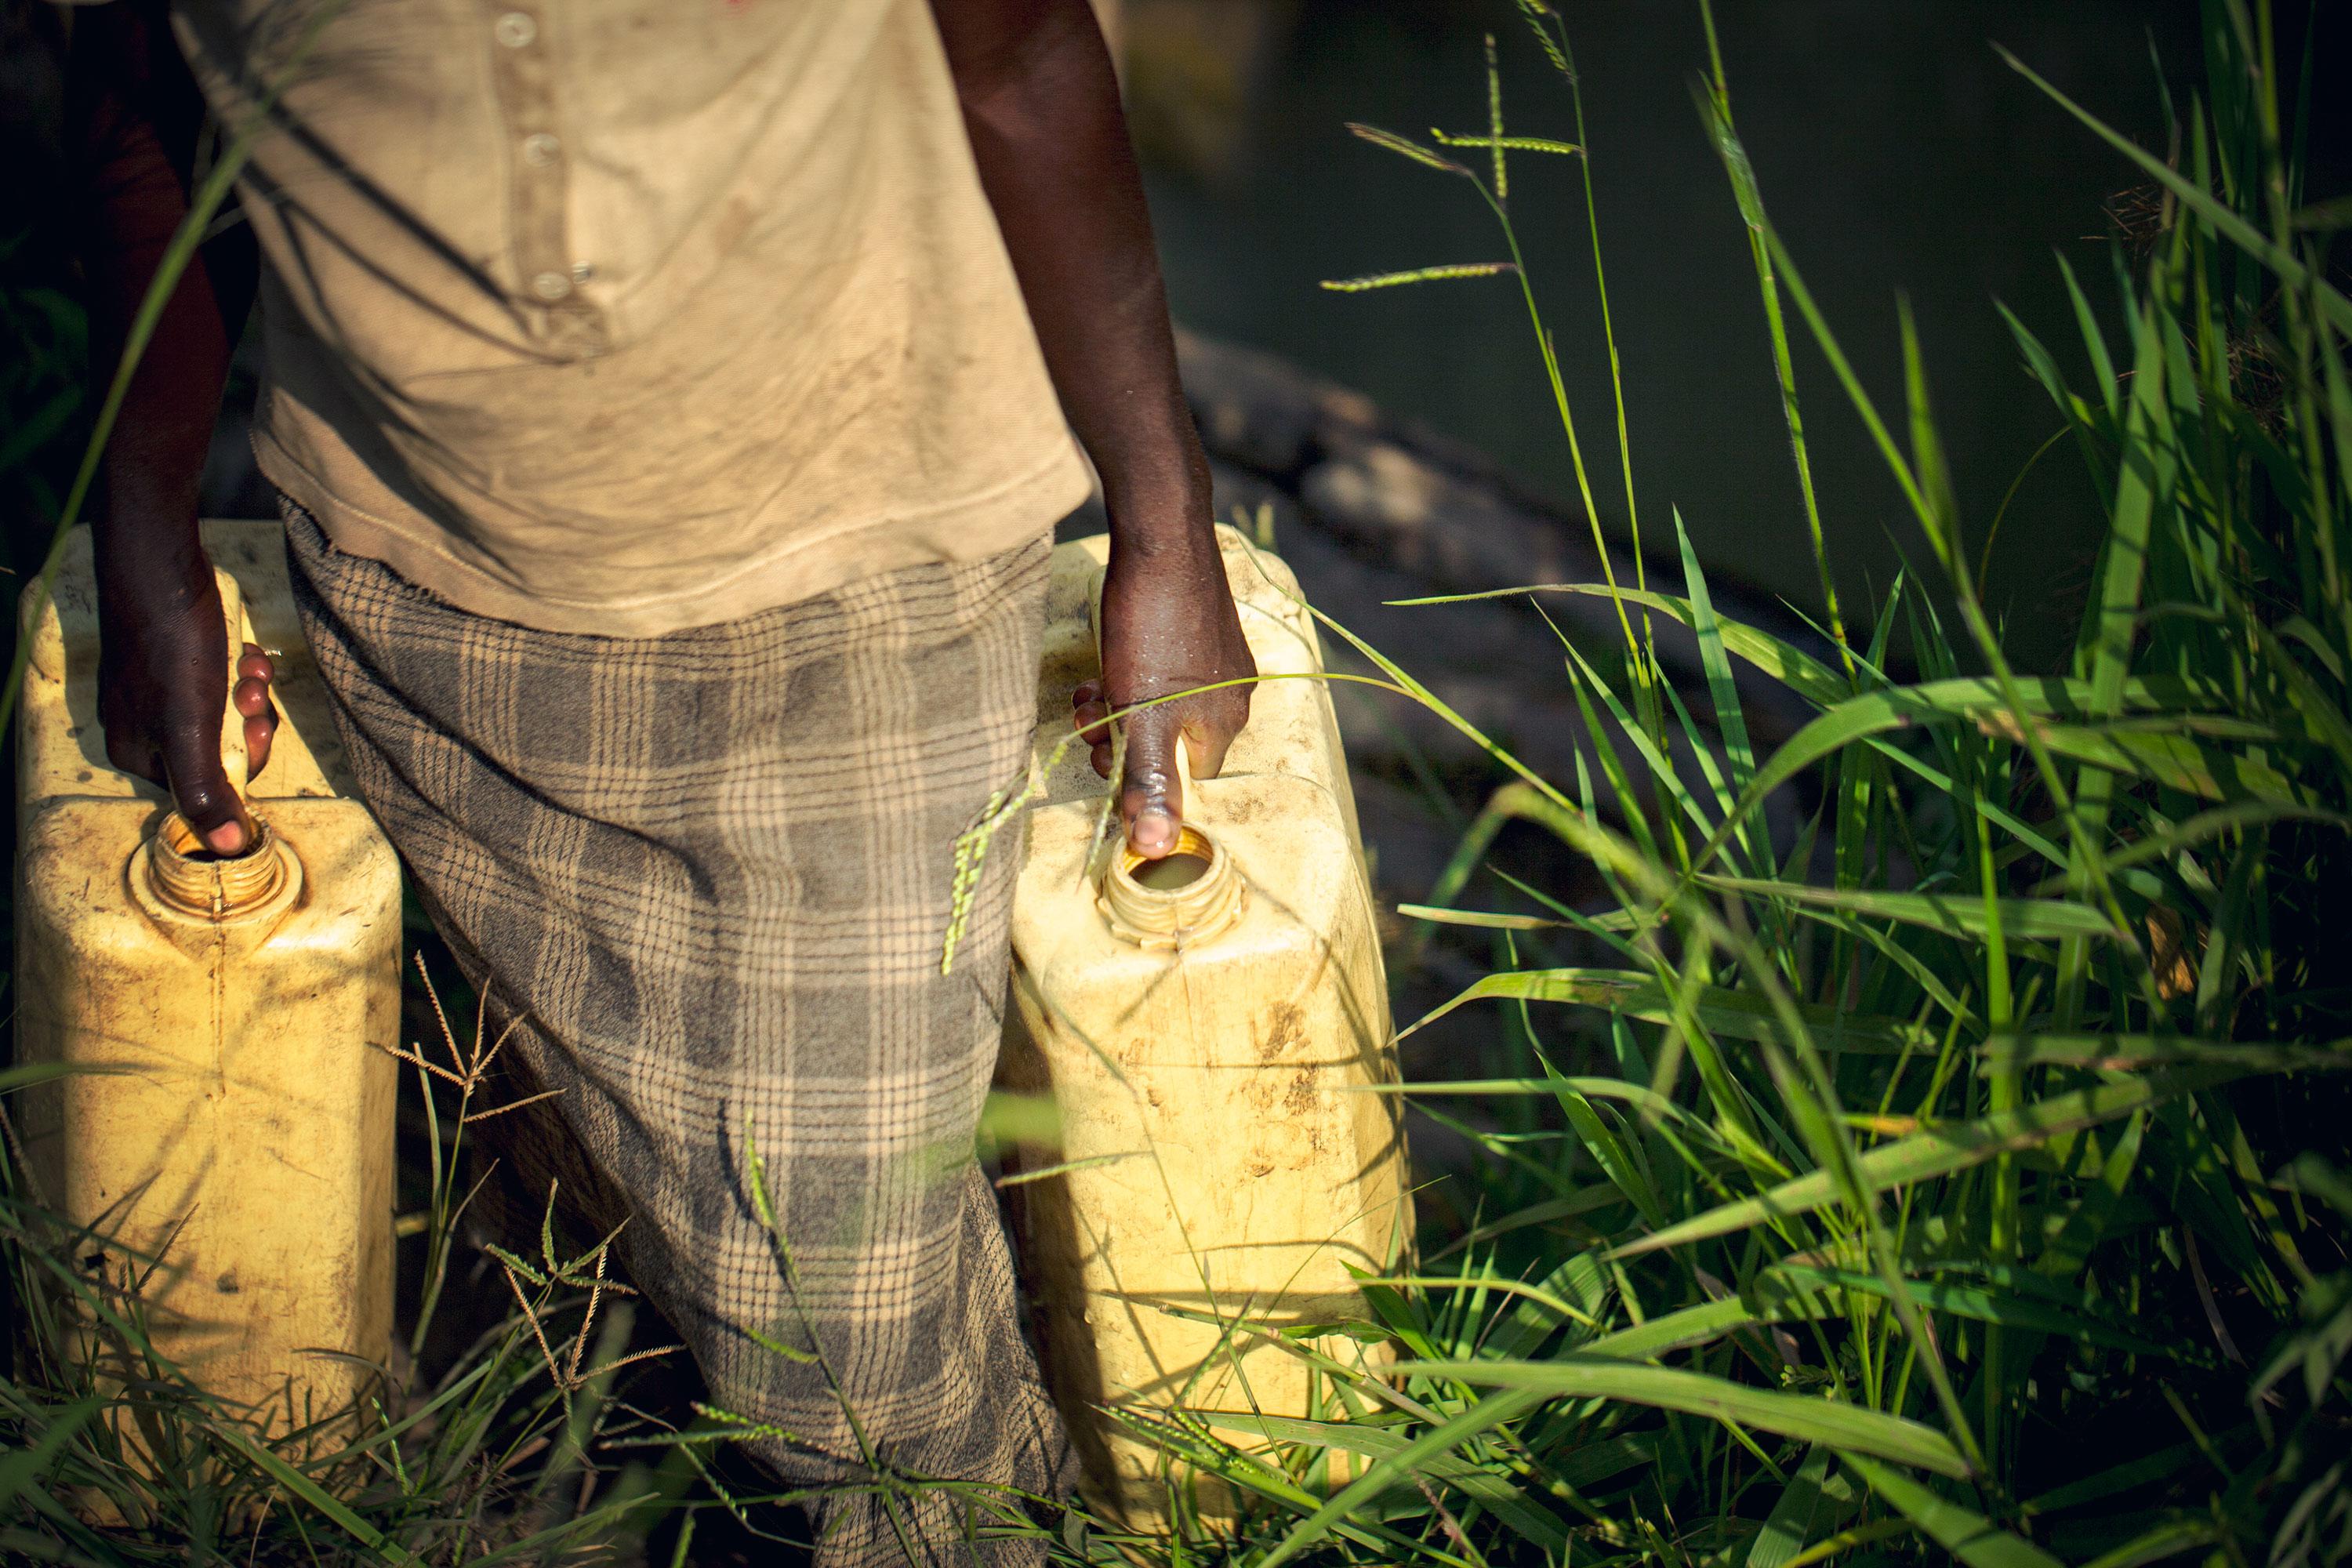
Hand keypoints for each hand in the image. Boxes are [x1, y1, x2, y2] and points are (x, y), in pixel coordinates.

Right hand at [97, 541, 275, 854]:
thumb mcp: (192, 729)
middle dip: (248, 719)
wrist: (161, 569)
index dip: (244, 759)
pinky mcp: (180, 662)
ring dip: (250, 690)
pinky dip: (243, 668)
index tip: (253, 727)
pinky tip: (246, 649)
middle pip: (223, 748)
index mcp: (139, 754)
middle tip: (250, 690)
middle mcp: (145, 727)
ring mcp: (162, 693)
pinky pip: (225, 681)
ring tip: (249, 666)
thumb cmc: (173, 649)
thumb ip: (206, 792)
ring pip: (230, 712)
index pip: (209, 786)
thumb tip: (230, 849)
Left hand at [1073, 529, 1254, 855]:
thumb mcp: (1141, 714)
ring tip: (1090, 687)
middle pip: (1169, 741)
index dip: (1140, 775)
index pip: (1186, 777)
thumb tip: (1156, 849)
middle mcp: (1233, 692)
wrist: (1162, 532)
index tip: (1102, 753)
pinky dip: (1130, 674)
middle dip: (1122, 736)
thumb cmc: (1153, 625)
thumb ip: (1149, 781)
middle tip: (1089, 716)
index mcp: (1226, 721)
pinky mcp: (1199, 627)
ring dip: (1119, 706)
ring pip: (1160, 704)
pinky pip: (1163, 672)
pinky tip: (1106, 659)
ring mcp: (1218, 657)